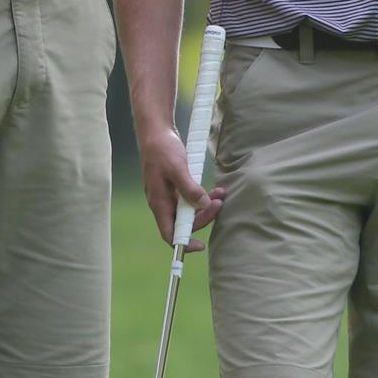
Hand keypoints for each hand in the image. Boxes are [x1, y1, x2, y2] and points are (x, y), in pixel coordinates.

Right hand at [137, 125, 223, 251]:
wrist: (155, 131)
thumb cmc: (162, 149)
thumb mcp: (177, 168)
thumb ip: (189, 188)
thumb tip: (202, 205)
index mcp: (159, 202)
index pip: (169, 233)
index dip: (184, 243)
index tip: (201, 246)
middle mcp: (163, 202)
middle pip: (184, 223)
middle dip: (203, 218)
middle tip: (219, 205)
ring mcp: (169, 195)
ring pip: (189, 210)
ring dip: (206, 206)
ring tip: (221, 195)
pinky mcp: (175, 186)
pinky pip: (191, 198)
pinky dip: (204, 196)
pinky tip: (216, 190)